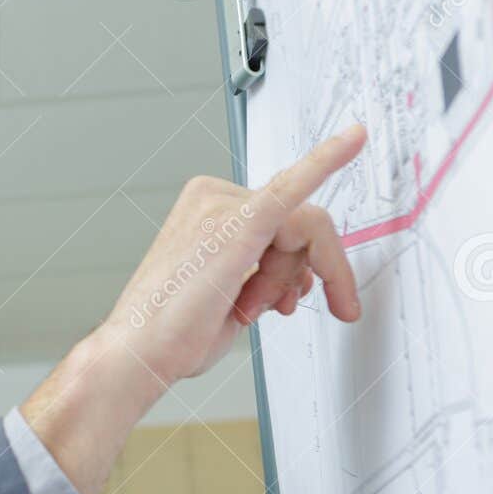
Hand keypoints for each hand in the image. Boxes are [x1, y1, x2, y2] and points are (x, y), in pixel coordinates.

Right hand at [101, 123, 366, 381]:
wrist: (138, 355)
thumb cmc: (171, 333)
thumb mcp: (229, 295)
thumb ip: (265, 273)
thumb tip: (303, 273)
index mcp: (207, 209)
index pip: (282, 223)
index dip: (301, 266)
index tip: (316, 296)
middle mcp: (213, 198)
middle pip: (298, 226)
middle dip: (296, 274)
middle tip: (277, 309)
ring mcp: (222, 206)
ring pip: (302, 231)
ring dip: (287, 278)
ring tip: (245, 307)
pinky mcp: (240, 223)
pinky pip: (293, 186)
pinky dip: (327, 160)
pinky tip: (354, 139)